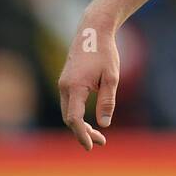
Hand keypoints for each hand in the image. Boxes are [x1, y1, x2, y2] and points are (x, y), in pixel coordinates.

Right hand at [58, 13, 120, 150]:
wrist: (92, 30)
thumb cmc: (104, 52)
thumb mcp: (112, 77)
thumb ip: (107, 101)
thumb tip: (104, 124)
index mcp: (75, 87)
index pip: (74, 119)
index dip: (82, 134)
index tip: (92, 146)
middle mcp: (64, 87)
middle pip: (69, 118)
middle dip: (83, 132)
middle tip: (101, 142)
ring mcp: (63, 83)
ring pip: (67, 112)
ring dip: (80, 124)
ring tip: (98, 134)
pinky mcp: (65, 81)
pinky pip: (68, 103)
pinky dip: (77, 114)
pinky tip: (90, 119)